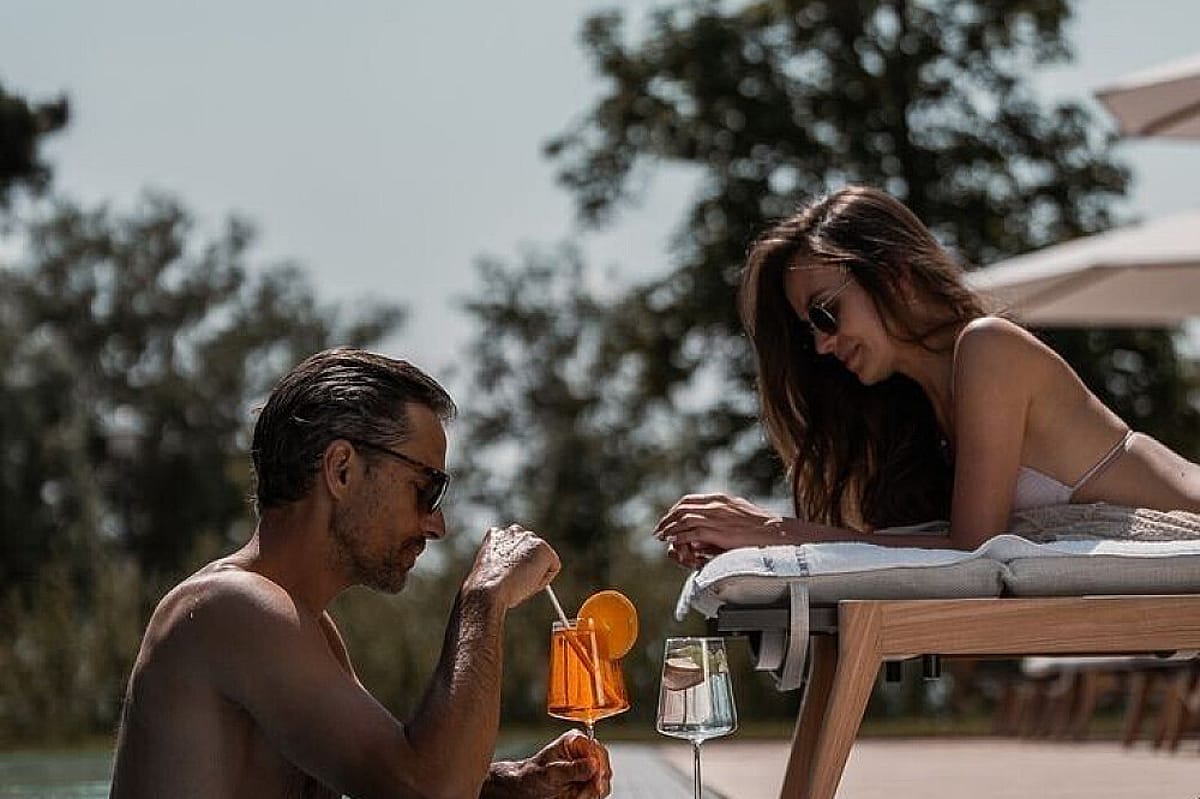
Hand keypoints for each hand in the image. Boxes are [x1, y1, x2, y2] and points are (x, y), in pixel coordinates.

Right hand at [464, 524, 560, 608]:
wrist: (489, 589)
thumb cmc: (487, 586)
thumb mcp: (492, 569)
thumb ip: (504, 561)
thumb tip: (518, 572)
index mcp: (497, 534)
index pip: (515, 547)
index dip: (514, 564)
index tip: (512, 576)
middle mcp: (515, 531)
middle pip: (531, 550)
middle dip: (528, 564)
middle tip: (521, 583)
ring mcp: (531, 539)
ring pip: (542, 558)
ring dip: (537, 570)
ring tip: (521, 584)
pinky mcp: (544, 549)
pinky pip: (553, 567)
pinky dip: (545, 578)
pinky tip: (530, 583)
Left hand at [486, 730, 611, 797]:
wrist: (525, 789)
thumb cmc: (532, 775)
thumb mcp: (550, 773)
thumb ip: (572, 769)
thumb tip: (593, 764)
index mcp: (575, 741)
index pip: (597, 750)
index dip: (599, 767)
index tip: (595, 782)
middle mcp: (585, 752)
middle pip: (604, 767)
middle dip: (596, 783)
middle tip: (583, 795)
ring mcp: (588, 768)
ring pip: (603, 782)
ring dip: (592, 793)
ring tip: (575, 797)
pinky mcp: (588, 782)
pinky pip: (598, 792)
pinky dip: (590, 797)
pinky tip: (577, 798)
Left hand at [654, 492, 784, 567]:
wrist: (774, 531)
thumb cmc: (760, 525)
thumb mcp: (738, 512)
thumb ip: (722, 514)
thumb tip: (710, 522)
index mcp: (719, 499)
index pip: (688, 500)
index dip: (674, 510)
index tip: (668, 519)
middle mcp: (715, 505)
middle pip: (682, 508)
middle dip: (667, 519)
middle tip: (659, 530)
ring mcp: (716, 518)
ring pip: (684, 520)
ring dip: (670, 528)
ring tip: (662, 537)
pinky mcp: (718, 532)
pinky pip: (692, 533)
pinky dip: (680, 537)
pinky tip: (673, 542)